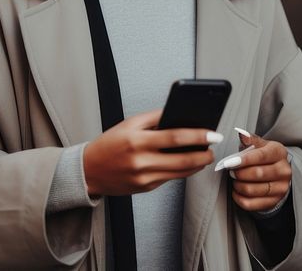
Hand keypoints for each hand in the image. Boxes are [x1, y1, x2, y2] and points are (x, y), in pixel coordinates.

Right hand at [82, 109, 217, 196]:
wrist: (88, 170)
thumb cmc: (109, 143)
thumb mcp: (129, 124)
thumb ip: (154, 118)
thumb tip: (180, 114)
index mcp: (136, 141)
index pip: (174, 137)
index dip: (197, 136)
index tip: (213, 133)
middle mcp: (141, 161)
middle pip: (182, 159)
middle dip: (203, 155)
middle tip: (213, 148)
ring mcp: (144, 177)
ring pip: (180, 172)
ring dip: (196, 164)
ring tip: (204, 155)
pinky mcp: (146, 188)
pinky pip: (170, 178)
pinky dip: (182, 170)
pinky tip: (189, 163)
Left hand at [229, 129, 291, 211]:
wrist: (277, 172)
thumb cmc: (264, 156)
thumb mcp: (259, 144)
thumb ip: (250, 139)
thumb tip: (241, 133)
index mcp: (279, 153)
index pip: (261, 156)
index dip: (244, 160)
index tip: (229, 162)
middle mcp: (284, 171)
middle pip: (258, 174)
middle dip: (239, 173)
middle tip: (230, 171)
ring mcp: (281, 188)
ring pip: (253, 190)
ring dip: (238, 186)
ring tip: (234, 180)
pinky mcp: (274, 201)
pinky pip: (252, 204)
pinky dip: (240, 199)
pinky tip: (236, 192)